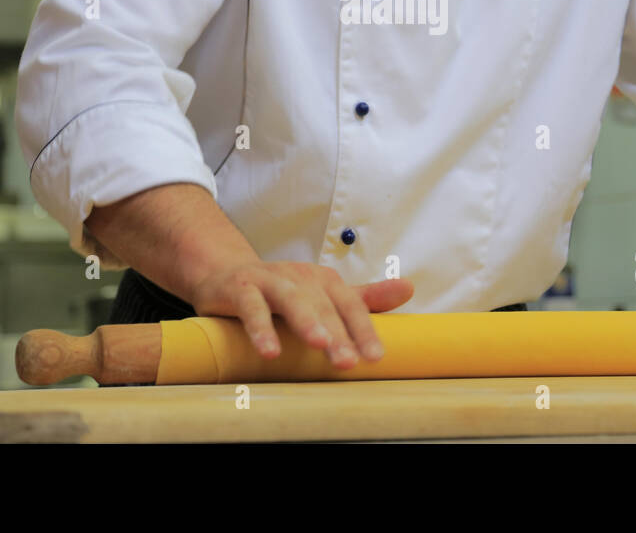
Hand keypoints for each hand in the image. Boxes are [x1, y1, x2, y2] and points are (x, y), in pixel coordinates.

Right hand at [190, 261, 413, 368]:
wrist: (226, 274)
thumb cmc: (282, 292)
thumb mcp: (323, 295)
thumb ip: (364, 298)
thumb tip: (409, 288)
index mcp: (325, 281)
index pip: (350, 305)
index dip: (363, 330)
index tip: (376, 357)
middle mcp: (301, 277)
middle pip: (324, 306)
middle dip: (338, 333)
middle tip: (349, 361)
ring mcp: (270, 280)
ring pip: (292, 300)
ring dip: (306, 321)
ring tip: (319, 344)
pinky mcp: (241, 287)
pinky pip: (252, 306)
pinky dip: (260, 327)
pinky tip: (269, 351)